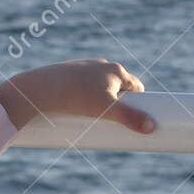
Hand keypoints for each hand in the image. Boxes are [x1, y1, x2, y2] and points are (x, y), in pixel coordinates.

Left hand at [0, 59, 154, 133]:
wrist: (42, 88)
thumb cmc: (76, 97)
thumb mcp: (106, 111)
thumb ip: (129, 119)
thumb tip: (151, 128)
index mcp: (116, 70)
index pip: (136, 86)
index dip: (139, 102)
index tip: (138, 117)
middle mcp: (102, 65)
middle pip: (118, 86)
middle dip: (120, 102)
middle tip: (115, 121)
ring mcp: (84, 67)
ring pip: (100, 85)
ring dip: (102, 98)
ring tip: (95, 117)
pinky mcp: (68, 73)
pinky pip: (83, 85)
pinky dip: (85, 94)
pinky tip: (79, 107)